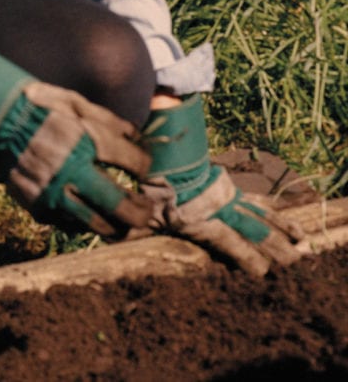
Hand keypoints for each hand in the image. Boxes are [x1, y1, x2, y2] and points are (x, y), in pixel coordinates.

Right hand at [0, 43, 154, 235]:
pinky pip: (67, 223)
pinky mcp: (37, 205)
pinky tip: (90, 216)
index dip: (144, 166)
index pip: (130, 161)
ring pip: (95, 223)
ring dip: (116, 227)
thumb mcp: (74, 102)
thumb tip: (138, 136)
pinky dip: (82, 222)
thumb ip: (108, 120)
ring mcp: (52, 191)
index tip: (146, 168)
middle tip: (148, 213)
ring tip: (126, 226)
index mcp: (83, 140)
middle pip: (118, 204)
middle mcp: (70, 170)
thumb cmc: (38, 107)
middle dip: (139, 212)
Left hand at [139, 94, 304, 275]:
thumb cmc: (152, 182)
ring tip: (300, 241)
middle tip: (294, 261)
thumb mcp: (141, 207)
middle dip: (274, 246)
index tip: (262, 272)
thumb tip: (120, 238)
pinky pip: (254, 200)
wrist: (165, 149)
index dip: (247, 257)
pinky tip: (282, 217)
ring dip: (281, 228)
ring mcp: (227, 196)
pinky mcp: (228, 186)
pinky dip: (272, 210)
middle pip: (254, 229)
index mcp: (203, 220)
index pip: (230, 243)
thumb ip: (135, 225)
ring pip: (260, 214)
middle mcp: (220, 209)